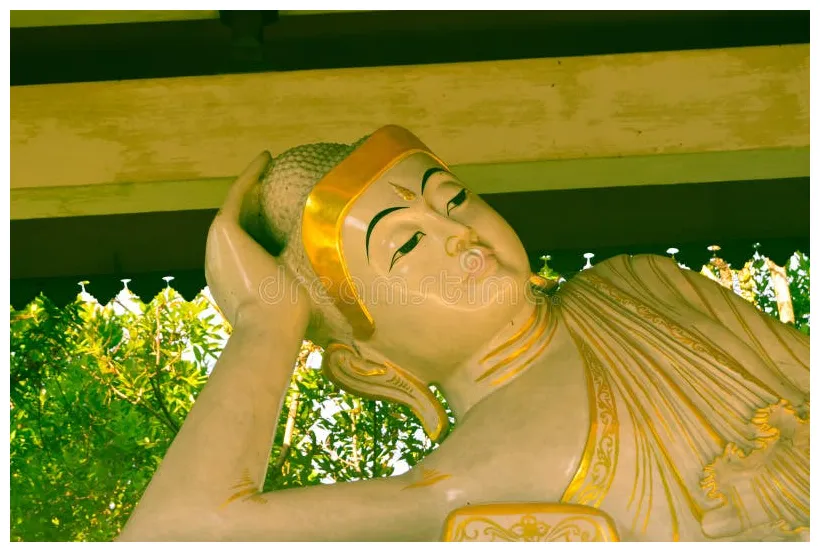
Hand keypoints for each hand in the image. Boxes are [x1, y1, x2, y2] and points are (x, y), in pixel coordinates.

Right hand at [205, 152, 309, 333]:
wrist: (270, 328)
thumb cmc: (287, 321)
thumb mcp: (291, 298)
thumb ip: (296, 283)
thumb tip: (329, 280)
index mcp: (234, 278)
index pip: (248, 243)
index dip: (262, 221)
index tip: (280, 208)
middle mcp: (220, 260)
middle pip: (241, 220)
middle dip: (256, 198)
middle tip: (275, 176)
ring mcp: (218, 245)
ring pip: (238, 205)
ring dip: (253, 182)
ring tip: (270, 164)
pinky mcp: (223, 230)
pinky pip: (238, 195)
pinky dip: (251, 176)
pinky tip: (266, 159)